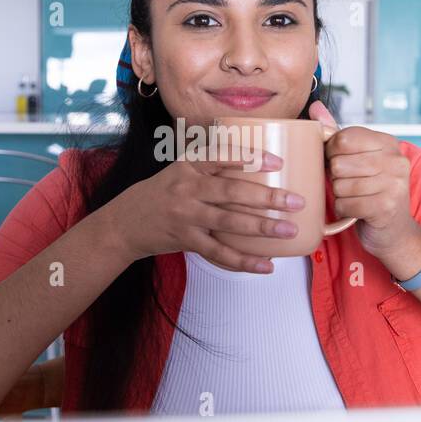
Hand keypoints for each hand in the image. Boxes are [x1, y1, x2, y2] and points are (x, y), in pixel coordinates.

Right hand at [110, 151, 306, 272]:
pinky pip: (219, 253)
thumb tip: (255, 158)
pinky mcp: (185, 240)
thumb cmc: (162, 193)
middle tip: (296, 201)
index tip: (277, 161)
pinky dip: (244, 261)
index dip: (249, 157)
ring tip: (289, 230)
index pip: (221, 155)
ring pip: (229, 222)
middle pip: (232, 191)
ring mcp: (186, 216)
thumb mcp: (180, 170)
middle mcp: (187, 188)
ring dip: (262, 227)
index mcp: (188, 165)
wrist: (124, 224)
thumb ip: (211, 164)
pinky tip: (266, 265)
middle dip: (267, 196)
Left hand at [307, 100, 420, 269]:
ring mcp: (394, 184)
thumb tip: (315, 107)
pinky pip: (345, 204)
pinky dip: (343, 210)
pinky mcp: (386, 207)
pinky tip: (355, 210)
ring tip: (354, 197)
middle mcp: (395, 160)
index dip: (332, 152)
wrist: (394, 231)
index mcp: (388, 142)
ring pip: (340, 185)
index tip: (341, 162)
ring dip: (340, 195)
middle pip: (339, 163)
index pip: (343, 138)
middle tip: (349, 184)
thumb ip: (337, 133)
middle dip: (336, 177)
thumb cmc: (372, 191)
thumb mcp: (358, 158)